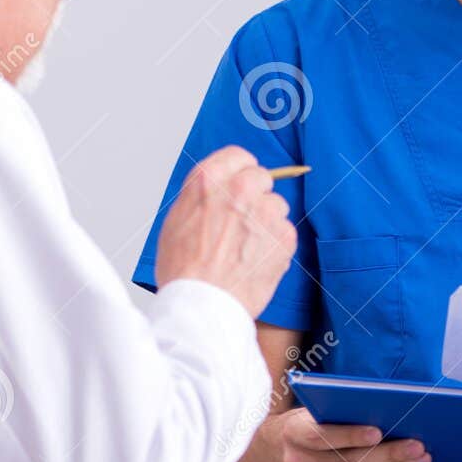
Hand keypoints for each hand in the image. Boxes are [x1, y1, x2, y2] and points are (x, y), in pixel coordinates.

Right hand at [154, 146, 296, 317]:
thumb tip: (219, 189)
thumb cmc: (184, 270)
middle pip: (261, 177)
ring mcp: (265, 212)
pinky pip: (285, 232)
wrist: (201, 305)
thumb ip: (202, 195)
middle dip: (255, 196)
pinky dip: (275, 245)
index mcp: (208, 180)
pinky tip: (254, 261)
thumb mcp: (176, 219)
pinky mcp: (284, 236)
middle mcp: (239, 189)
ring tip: (244, 248)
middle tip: (241, 222)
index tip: (239, 184)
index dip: (239, 172)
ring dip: (266, 222)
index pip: (238, 156)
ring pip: (276, 205)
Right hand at [274, 405, 429, 461]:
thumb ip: (339, 411)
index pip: (320, 437)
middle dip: (387, 455)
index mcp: (293, 433)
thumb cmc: (310, 423)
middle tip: (417, 446)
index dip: (349, 435)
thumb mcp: (315, 410)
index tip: (378, 432)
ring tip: (419, 459)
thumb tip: (385, 411)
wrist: (280, 453)